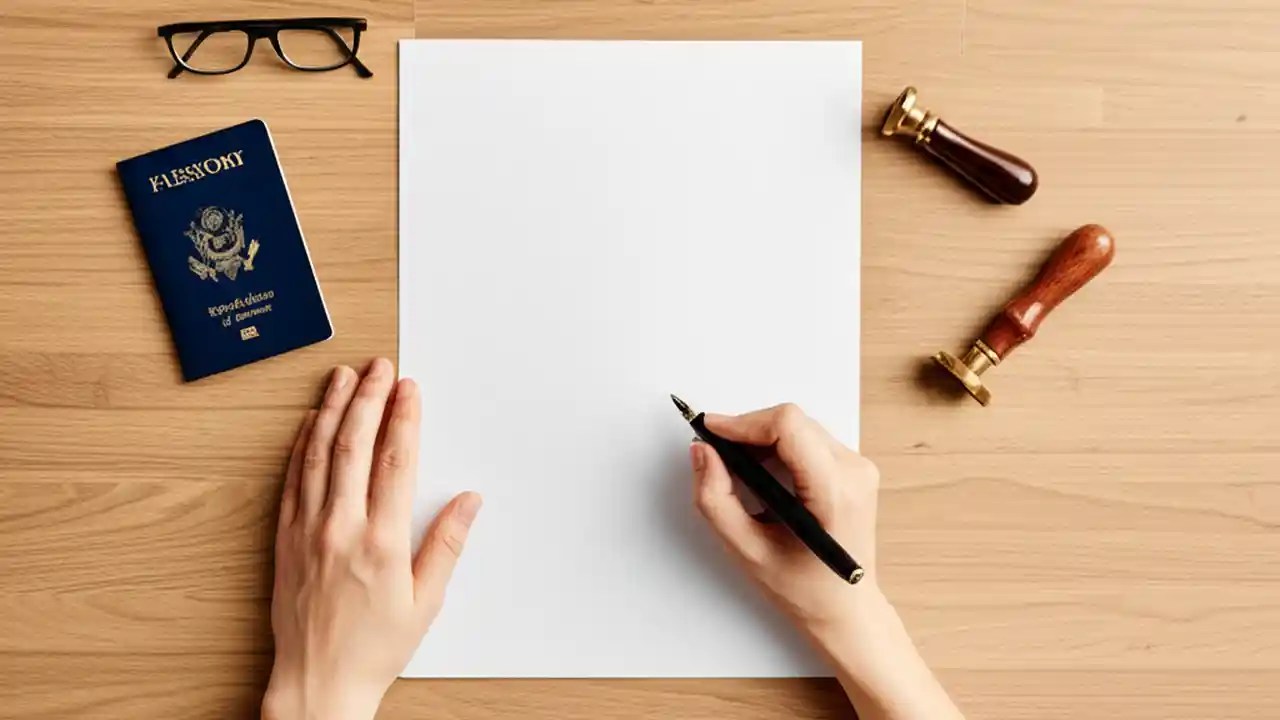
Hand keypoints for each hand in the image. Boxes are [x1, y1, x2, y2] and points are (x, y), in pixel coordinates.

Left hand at [263, 359, 482, 719]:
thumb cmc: (373, 649)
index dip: (404, 418)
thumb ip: (446, 544)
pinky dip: (302, 445)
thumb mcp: (426, 602)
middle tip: (380, 368)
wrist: (317, 684)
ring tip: (344, 377)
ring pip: (318, 454)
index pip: (396, 462)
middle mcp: (340, 529)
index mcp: (381, 543)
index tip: (410, 389)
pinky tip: (311, 423)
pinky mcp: (284, 539)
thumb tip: (468, 501)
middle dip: (369, 398)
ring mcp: (307, 531)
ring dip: (333, 410)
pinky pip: (292, 480)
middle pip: (355, 446)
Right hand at [689, 403, 880, 634]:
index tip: (711, 432)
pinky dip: (778, 447)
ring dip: (761, 440)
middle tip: (717, 456)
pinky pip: (809, 438)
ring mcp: (859, 468)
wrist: (848, 610)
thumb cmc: (806, 590)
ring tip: (737, 469)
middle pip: (791, 422)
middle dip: (747, 432)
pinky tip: (761, 475)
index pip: (787, 426)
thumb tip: (703, 453)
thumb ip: (717, 500)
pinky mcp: (854, 469)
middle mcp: (854, 472)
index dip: (743, 423)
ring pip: (798, 426)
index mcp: (834, 492)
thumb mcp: (749, 552)